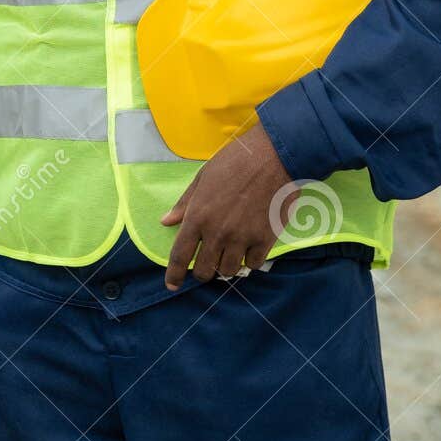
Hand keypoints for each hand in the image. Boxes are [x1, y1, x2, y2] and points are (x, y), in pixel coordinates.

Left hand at [160, 121, 292, 289]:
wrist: (273, 156)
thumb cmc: (235, 161)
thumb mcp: (203, 177)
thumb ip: (185, 203)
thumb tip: (166, 221)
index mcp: (198, 217)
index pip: (180, 256)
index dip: (174, 275)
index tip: (172, 284)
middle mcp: (218, 233)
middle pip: (204, 270)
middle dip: (202, 272)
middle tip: (206, 265)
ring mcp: (242, 238)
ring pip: (228, 270)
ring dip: (225, 266)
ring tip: (228, 255)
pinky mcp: (265, 239)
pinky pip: (253, 264)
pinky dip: (249, 260)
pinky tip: (249, 250)